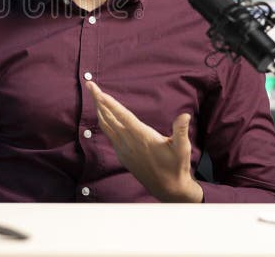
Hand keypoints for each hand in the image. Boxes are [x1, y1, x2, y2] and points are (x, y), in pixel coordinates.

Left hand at [86, 82, 202, 202]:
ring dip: (99, 109)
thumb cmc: (176, 167)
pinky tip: (102, 116)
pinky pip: (109, 134)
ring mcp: (123, 149)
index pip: (123, 116)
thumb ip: (181, 131)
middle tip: (90, 85)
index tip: (98, 93)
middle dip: (98, 100)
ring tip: (94, 95)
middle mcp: (129, 142)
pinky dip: (104, 122)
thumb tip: (185, 115)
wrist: (168, 189)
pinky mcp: (122, 155)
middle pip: (109, 117)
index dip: (109, 103)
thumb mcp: (183, 149)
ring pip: (106, 126)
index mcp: (142, 137)